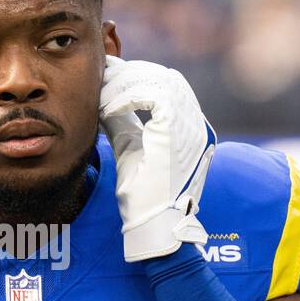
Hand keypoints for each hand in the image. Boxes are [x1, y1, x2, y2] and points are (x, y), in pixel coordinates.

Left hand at [99, 54, 216, 261]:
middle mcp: (197, 126)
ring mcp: (192, 129)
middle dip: (132, 74)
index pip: (169, 87)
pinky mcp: (178, 133)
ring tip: (102, 96)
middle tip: (103, 75)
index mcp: (191, 129)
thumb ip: (124, 123)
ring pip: (160, 82)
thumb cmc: (142, 197)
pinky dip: (127, 97)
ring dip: (126, 84)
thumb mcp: (130, 149)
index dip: (138, 76)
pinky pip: (153, 96)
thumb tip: (108, 98)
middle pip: (167, 78)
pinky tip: (108, 109)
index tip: (109, 76)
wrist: (151, 226)